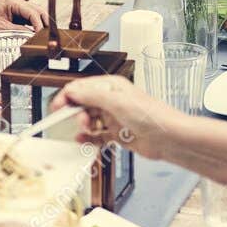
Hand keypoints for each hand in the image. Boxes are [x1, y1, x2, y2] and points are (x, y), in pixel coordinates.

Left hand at [0, 0, 41, 34]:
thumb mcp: (0, 29)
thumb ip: (18, 32)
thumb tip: (33, 37)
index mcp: (14, 2)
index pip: (33, 12)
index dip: (39, 25)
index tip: (41, 36)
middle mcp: (18, 2)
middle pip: (38, 11)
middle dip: (45, 23)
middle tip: (49, 37)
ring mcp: (19, 7)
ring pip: (36, 14)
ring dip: (41, 24)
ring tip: (45, 37)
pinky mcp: (18, 13)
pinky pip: (30, 18)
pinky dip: (35, 25)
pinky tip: (38, 35)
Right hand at [51, 75, 181, 161]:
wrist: (170, 138)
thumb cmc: (152, 116)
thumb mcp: (117, 102)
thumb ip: (91, 96)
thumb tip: (71, 91)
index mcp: (111, 86)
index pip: (81, 87)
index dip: (67, 97)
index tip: (56, 108)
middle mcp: (111, 100)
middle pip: (82, 104)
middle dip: (75, 112)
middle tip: (76, 121)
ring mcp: (114, 117)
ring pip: (89, 120)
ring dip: (82, 126)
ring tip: (84, 130)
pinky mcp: (117, 134)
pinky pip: (96, 135)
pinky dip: (88, 138)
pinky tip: (83, 140)